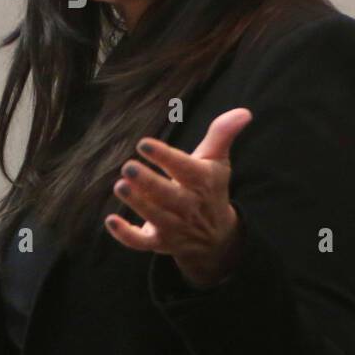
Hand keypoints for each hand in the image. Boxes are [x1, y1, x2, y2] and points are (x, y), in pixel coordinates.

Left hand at [105, 107, 251, 286]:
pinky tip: (110, 221)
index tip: (144, 144)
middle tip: (128, 167)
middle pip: (168, 196)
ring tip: (120, 186)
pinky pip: (142, 243)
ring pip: (155, 216)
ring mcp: (174, 226)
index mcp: (202, 182)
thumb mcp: (217, 162)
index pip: (184, 169)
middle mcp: (188, 205)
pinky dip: (126, 235)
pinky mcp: (159, 242)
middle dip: (148, 182)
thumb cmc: (210, 189)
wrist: (215, 237)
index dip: (165, 157)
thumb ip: (223, 135)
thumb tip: (244, 112)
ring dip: (137, 203)